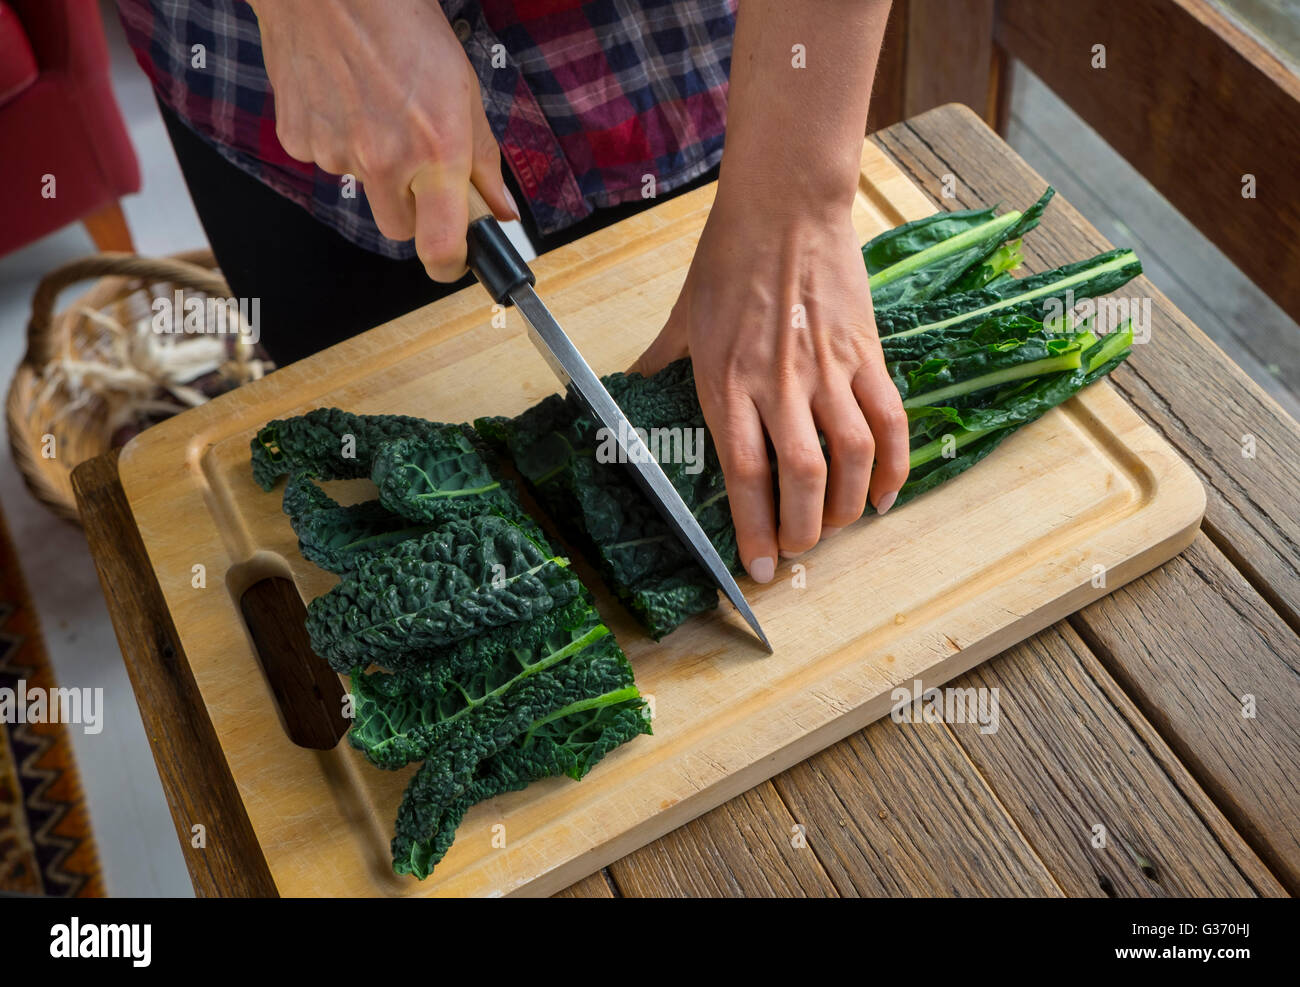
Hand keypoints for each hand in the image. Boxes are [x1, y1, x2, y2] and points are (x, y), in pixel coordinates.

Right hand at [247, 0, 516, 279]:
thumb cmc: (401, 24)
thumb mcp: (463, 90)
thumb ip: (483, 159)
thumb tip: (501, 209)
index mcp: (435, 151)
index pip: (440, 246)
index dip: (450, 264)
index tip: (456, 260)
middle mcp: (384, 160)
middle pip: (398, 229)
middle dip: (412, 210)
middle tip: (417, 167)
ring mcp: (336, 153)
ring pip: (361, 189)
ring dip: (372, 167)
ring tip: (376, 109)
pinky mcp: (298, 139)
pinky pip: (325, 160)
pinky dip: (337, 139)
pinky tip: (344, 99)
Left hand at [632, 190, 909, 582]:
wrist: (784, 205)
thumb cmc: (727, 258)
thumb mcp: (682, 315)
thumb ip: (660, 361)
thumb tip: (631, 389)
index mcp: (727, 380)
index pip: (746, 473)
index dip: (754, 529)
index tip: (759, 567)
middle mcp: (778, 383)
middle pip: (802, 478)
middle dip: (805, 530)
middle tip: (800, 549)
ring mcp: (828, 368)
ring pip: (850, 456)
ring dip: (849, 505)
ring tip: (840, 526)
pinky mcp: (865, 352)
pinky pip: (889, 419)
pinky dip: (894, 464)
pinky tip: (884, 493)